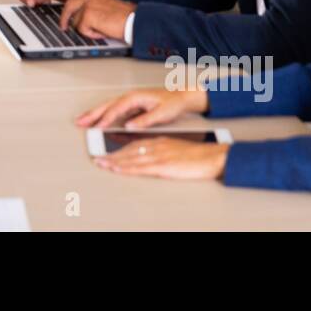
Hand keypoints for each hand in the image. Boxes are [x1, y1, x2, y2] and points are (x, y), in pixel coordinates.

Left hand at [60, 0, 133, 40]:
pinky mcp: (88, 15)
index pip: (79, 0)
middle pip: (70, 5)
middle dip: (64, 17)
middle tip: (63, 28)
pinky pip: (82, 29)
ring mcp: (89, 5)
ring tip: (101, 31)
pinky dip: (92, 34)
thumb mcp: (110, 10)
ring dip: (86, 30)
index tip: (68, 18)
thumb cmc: (128, 18)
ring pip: (76, 21)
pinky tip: (103, 32)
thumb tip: (87, 21)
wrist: (135, 20)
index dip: (72, 11)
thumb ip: (98, 11)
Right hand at [75, 87, 206, 129]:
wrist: (182, 97)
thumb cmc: (173, 103)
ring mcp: (129, 101)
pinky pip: (113, 111)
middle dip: (92, 114)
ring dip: (94, 114)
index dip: (106, 118)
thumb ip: (145, 120)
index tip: (98, 127)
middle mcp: (130, 97)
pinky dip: (103, 116)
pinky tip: (97, 122)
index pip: (117, 108)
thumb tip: (129, 126)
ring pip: (107, 107)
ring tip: (82, 121)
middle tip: (79, 122)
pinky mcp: (131, 107)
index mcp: (135, 97)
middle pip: (106, 105)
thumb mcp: (161, 113)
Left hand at [93, 138, 228, 179]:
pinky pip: (140, 167)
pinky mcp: (163, 165)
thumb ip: (161, 150)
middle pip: (128, 150)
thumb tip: (151, 157)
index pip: (134, 144)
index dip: (119, 148)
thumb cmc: (197, 155)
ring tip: (101, 163)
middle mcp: (156, 146)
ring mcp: (158, 155)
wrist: (212, 156)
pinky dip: (126, 168)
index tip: (108, 151)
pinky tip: (117, 168)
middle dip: (112, 154)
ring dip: (114, 161)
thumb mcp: (175, 148)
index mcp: (159, 141)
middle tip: (98, 157)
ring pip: (131, 158)